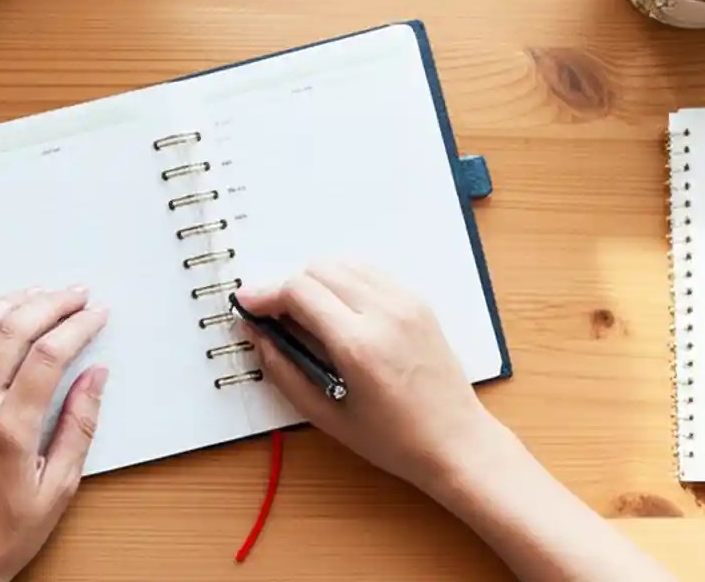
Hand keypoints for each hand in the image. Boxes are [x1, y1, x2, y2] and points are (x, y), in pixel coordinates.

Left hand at [0, 288, 109, 581]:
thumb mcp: (58, 488)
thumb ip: (79, 426)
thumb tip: (95, 378)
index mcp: (9, 430)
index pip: (49, 354)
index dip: (78, 325)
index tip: (95, 314)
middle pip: (10, 331)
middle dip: (48, 303)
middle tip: (72, 294)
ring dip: (3, 304)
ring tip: (31, 293)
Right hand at [236, 261, 493, 487]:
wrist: (456, 440)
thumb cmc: (394, 440)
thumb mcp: (327, 416)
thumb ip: (284, 371)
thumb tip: (257, 335)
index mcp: (359, 345)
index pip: (299, 292)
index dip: (265, 295)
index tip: (248, 306)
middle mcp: (385, 313)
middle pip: (318, 269)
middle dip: (288, 288)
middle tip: (275, 318)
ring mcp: (406, 302)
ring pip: (344, 263)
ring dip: (317, 282)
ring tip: (308, 317)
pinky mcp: (419, 302)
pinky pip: (371, 273)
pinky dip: (346, 282)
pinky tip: (340, 313)